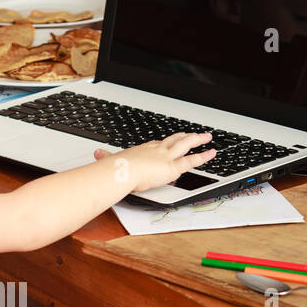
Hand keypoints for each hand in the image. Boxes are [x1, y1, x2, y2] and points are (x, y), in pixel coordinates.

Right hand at [94, 132, 215, 192]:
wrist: (122, 171)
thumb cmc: (116, 169)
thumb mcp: (111, 161)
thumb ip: (105, 159)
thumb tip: (95, 155)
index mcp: (144, 149)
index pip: (158, 144)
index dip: (166, 143)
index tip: (171, 140)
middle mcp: (157, 150)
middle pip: (175, 139)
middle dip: (185, 136)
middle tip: (194, 134)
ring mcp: (166, 157)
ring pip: (186, 144)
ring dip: (198, 140)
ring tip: (207, 137)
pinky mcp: (173, 167)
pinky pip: (191, 160)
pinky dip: (203, 156)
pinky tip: (211, 153)